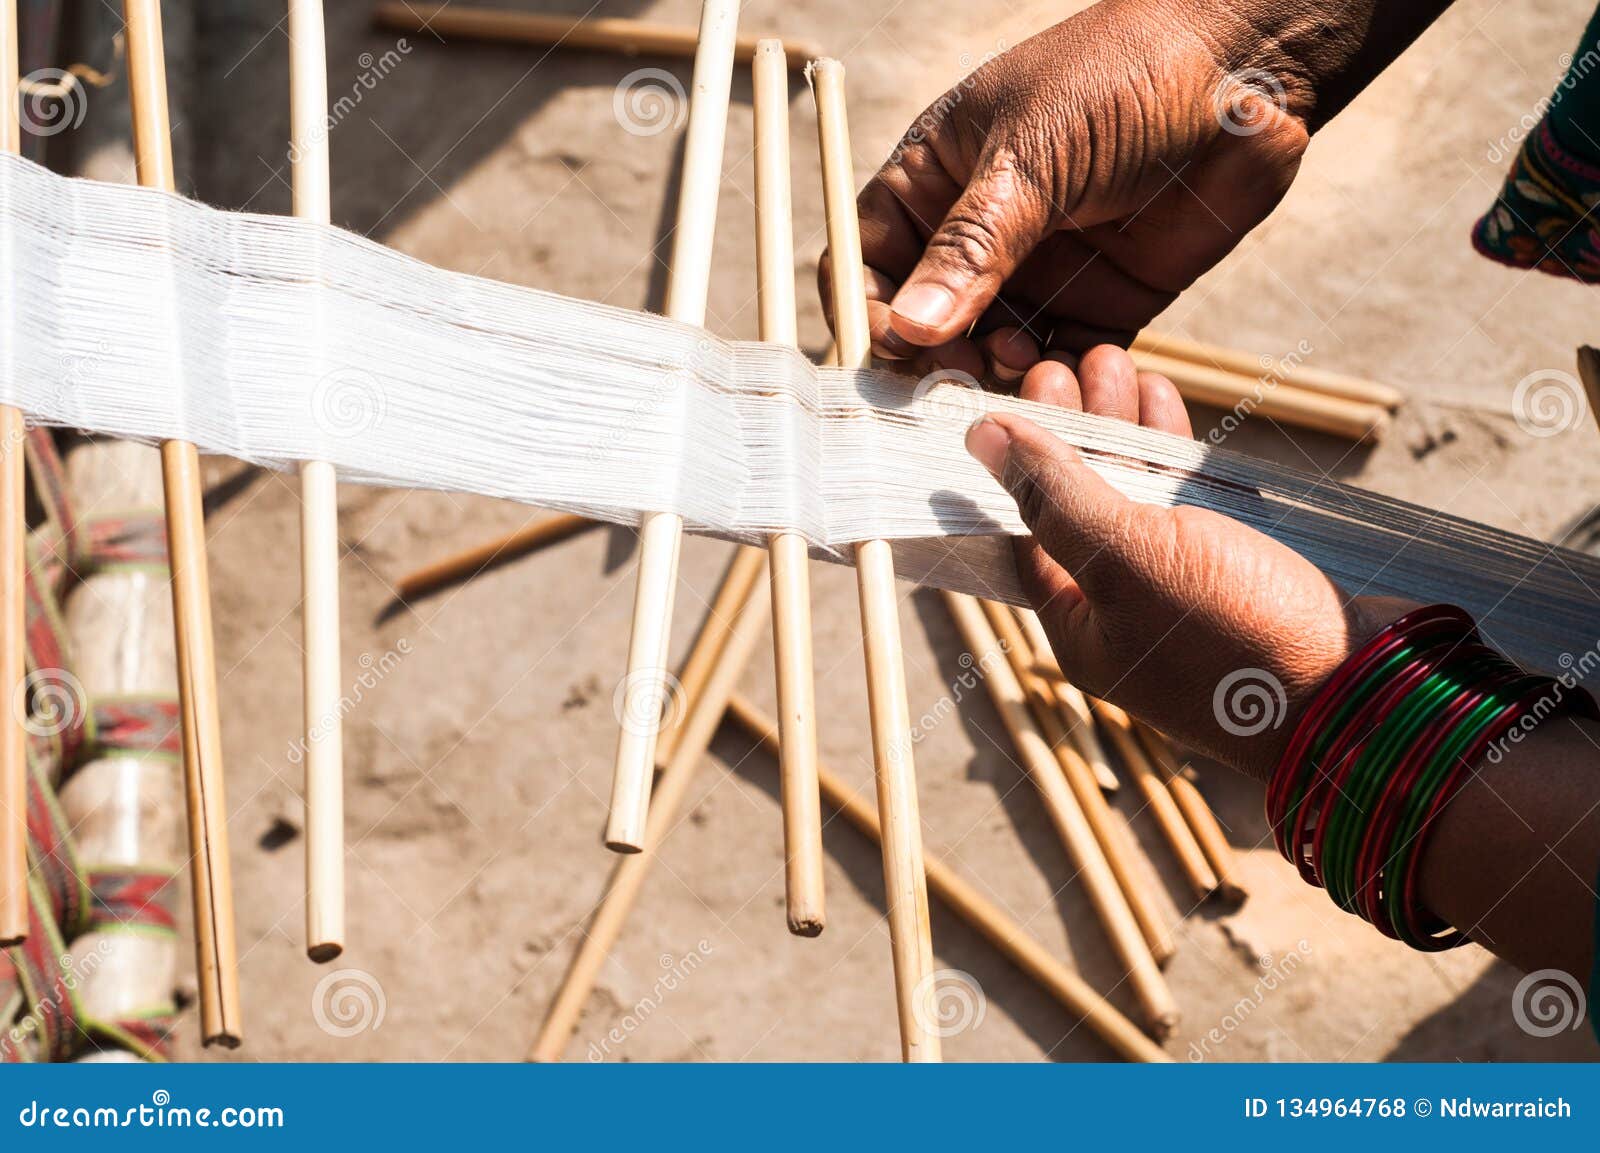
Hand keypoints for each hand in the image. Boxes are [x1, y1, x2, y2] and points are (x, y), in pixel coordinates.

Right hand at [832, 0, 1312, 382]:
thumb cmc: (1122, 78)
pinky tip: (1069, 377)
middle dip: (931, 355)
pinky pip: (1060, 366)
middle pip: (921, 321)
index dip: (869, 308)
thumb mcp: (1032, 155)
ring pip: (984, 353)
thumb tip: (908, 326)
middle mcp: (976, 236)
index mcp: (934, 179)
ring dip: (991, 374)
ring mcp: (1034, 276)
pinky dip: (1057, 385)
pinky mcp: (1097, 307)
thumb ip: (971, 246)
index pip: (866, 258)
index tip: (893, 346)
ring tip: (1018, 362)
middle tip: (956, 373)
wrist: (1244, 72)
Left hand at [969, 346, 1408, 778]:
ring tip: (1112, 357)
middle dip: (1070, 431)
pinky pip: (1185, 499)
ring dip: (1119, 427)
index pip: (1024, 531)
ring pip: (1133, 494)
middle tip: (1064, 361)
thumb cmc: (1239, 638)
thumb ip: (1055, 498)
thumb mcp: (1130, 560)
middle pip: (1077, 505)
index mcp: (1080, 630)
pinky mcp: (1236, 568)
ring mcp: (1182, 591)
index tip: (1015, 392)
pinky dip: (1170, 449)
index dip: (1017, 460)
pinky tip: (1159, 395)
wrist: (1371, 692)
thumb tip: (982, 440)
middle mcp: (1123, 613)